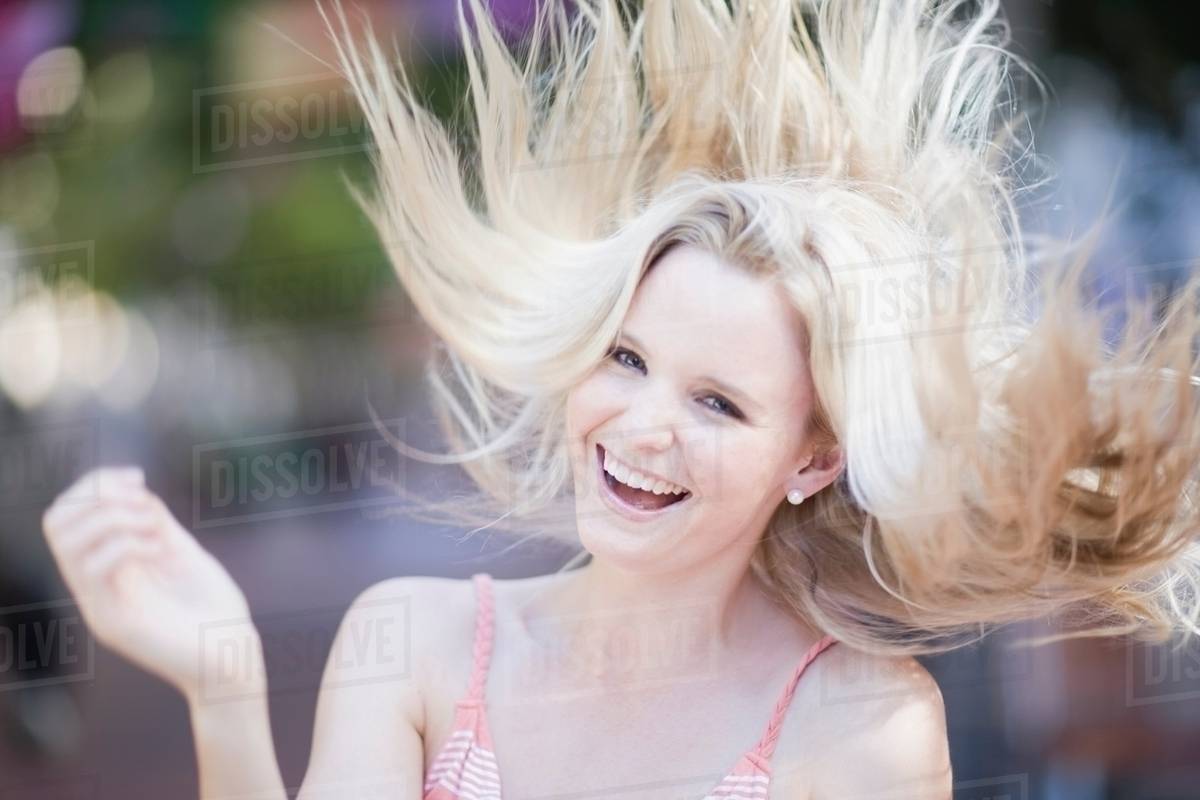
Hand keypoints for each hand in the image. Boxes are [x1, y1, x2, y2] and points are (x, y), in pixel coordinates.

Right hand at [41, 467, 261, 702]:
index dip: (94, 484)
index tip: (137, 477)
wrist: (231, 659)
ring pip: (67, 542)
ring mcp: (99, 605)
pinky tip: (159, 549)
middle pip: (56, 522)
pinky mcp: (112, 623)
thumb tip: (134, 489)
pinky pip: (92, 569)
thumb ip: (155, 523)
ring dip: (113, 518)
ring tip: (156, 529)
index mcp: (108, 568)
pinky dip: (126, 543)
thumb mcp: (182, 553)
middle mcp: (95, 586)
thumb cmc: (215, 611)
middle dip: (96, 495)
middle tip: (144, 502)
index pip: (68, 515)